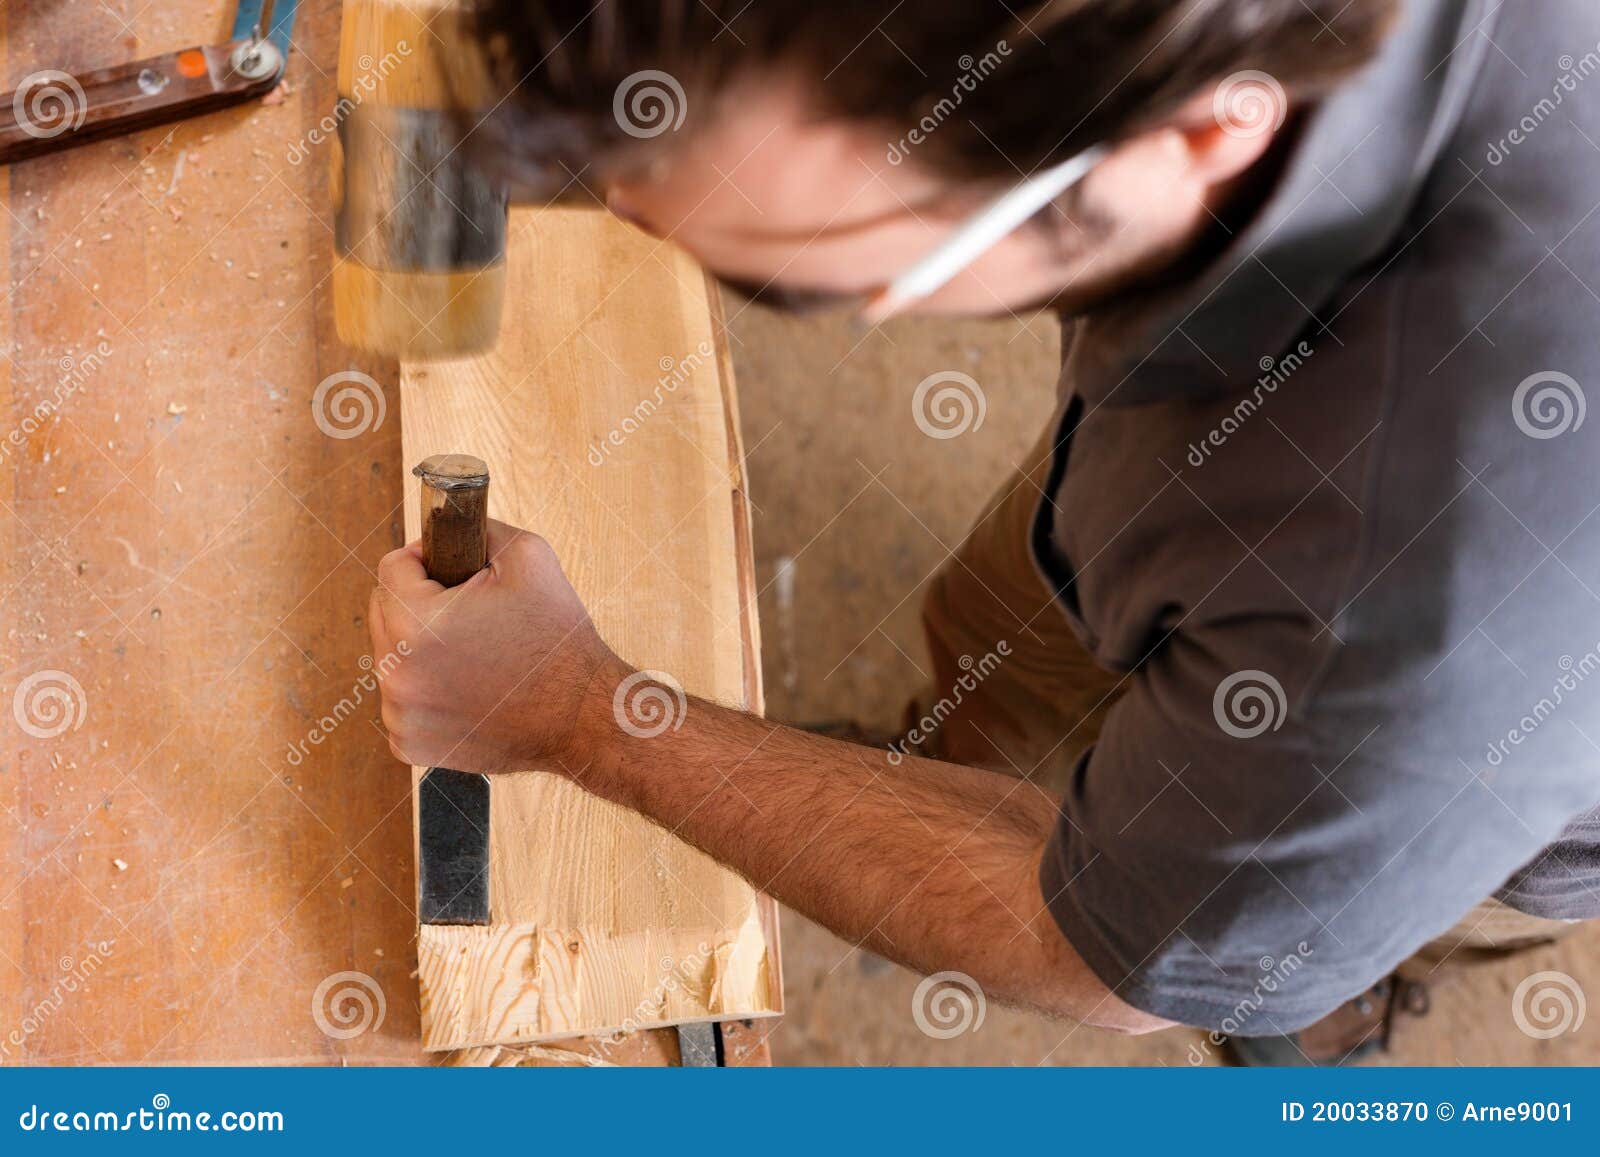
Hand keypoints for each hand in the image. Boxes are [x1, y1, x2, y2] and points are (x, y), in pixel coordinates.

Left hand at [368, 520, 620, 772]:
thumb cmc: (558, 641)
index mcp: (416, 624)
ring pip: (391, 658)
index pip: (390, 568)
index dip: (425, 560)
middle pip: (382, 612)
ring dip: (420, 649)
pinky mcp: (410, 744)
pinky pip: (401, 700)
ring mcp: (400, 715)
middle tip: (468, 613)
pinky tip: (466, 688)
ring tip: (472, 653)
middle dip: (418, 603)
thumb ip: (479, 529)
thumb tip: (452, 526)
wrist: (583, 717)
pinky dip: (426, 691)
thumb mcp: (529, 556)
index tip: (454, 570)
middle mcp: (397, 674)